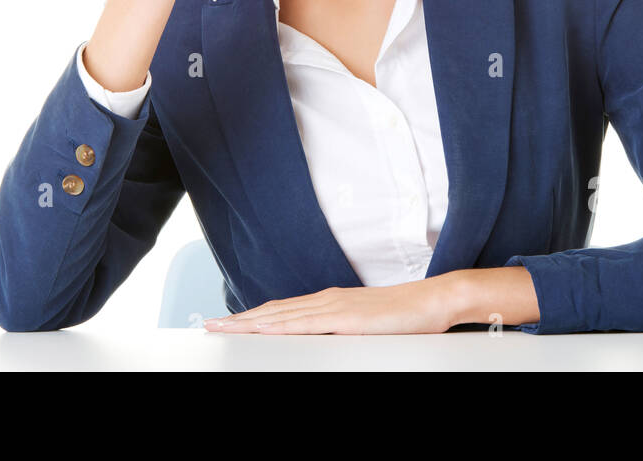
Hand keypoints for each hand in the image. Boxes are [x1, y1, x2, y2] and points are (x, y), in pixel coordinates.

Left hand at [202, 280, 458, 334]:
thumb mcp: (363, 324)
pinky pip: (306, 325)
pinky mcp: (346, 320)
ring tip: (224, 328)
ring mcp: (334, 308)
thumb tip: (319, 340)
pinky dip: (280, 326)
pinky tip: (262, 329)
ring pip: (281, 317)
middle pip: (273, 312)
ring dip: (249, 322)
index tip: (227, 322)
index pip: (280, 310)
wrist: (432, 301)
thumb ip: (339, 329)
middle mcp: (326, 301)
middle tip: (209, 325)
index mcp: (328, 302)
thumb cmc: (404, 316)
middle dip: (239, 320)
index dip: (251, 316)